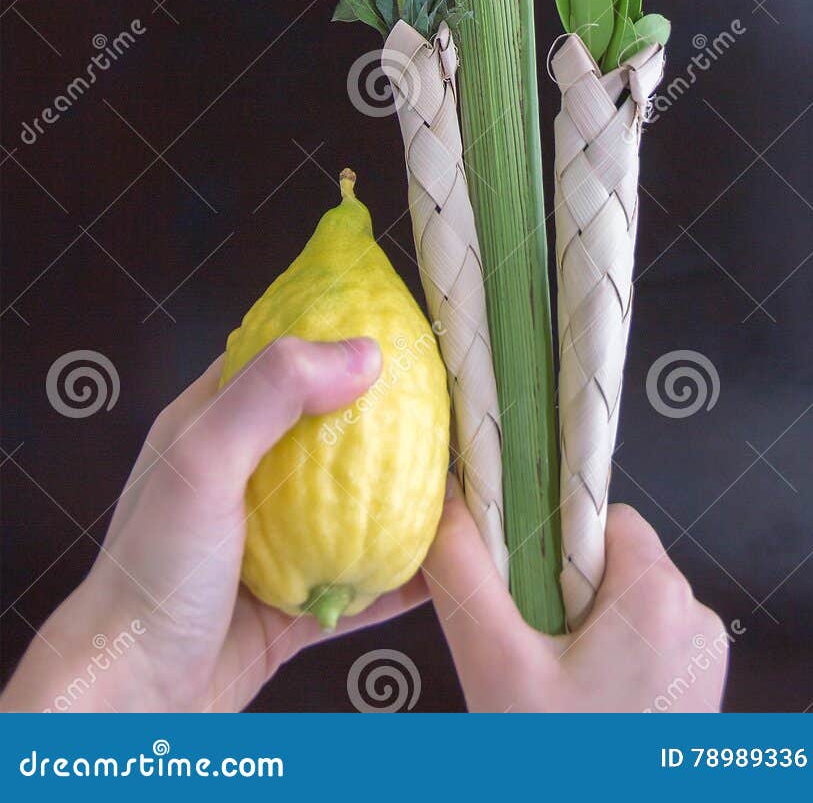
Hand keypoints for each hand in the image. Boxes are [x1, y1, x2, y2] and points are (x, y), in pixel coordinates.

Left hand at [1, 338, 427, 712]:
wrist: (132, 702)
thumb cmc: (150, 575)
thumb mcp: (201, 463)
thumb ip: (271, 396)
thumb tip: (360, 354)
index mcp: (210, 429)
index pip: (278, 360)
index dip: (333, 336)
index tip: (396, 327)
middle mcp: (244, 480)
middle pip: (329, 431)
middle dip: (387, 416)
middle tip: (448, 401)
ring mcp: (272, 545)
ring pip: (354, 506)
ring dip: (406, 494)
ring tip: (463, 475)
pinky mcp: (295, 605)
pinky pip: (365, 581)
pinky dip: (407, 572)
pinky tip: (451, 563)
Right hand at [424, 488, 728, 711]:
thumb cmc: (562, 769)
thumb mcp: (498, 668)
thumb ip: (464, 576)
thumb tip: (444, 503)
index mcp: (659, 593)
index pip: (597, 517)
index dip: (546, 543)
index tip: (514, 595)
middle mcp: (697, 619)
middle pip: (608, 566)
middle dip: (559, 600)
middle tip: (525, 662)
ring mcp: (705, 667)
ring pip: (622, 614)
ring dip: (579, 640)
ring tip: (550, 703)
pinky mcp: (699, 706)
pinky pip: (645, 658)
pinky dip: (607, 674)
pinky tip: (578, 722)